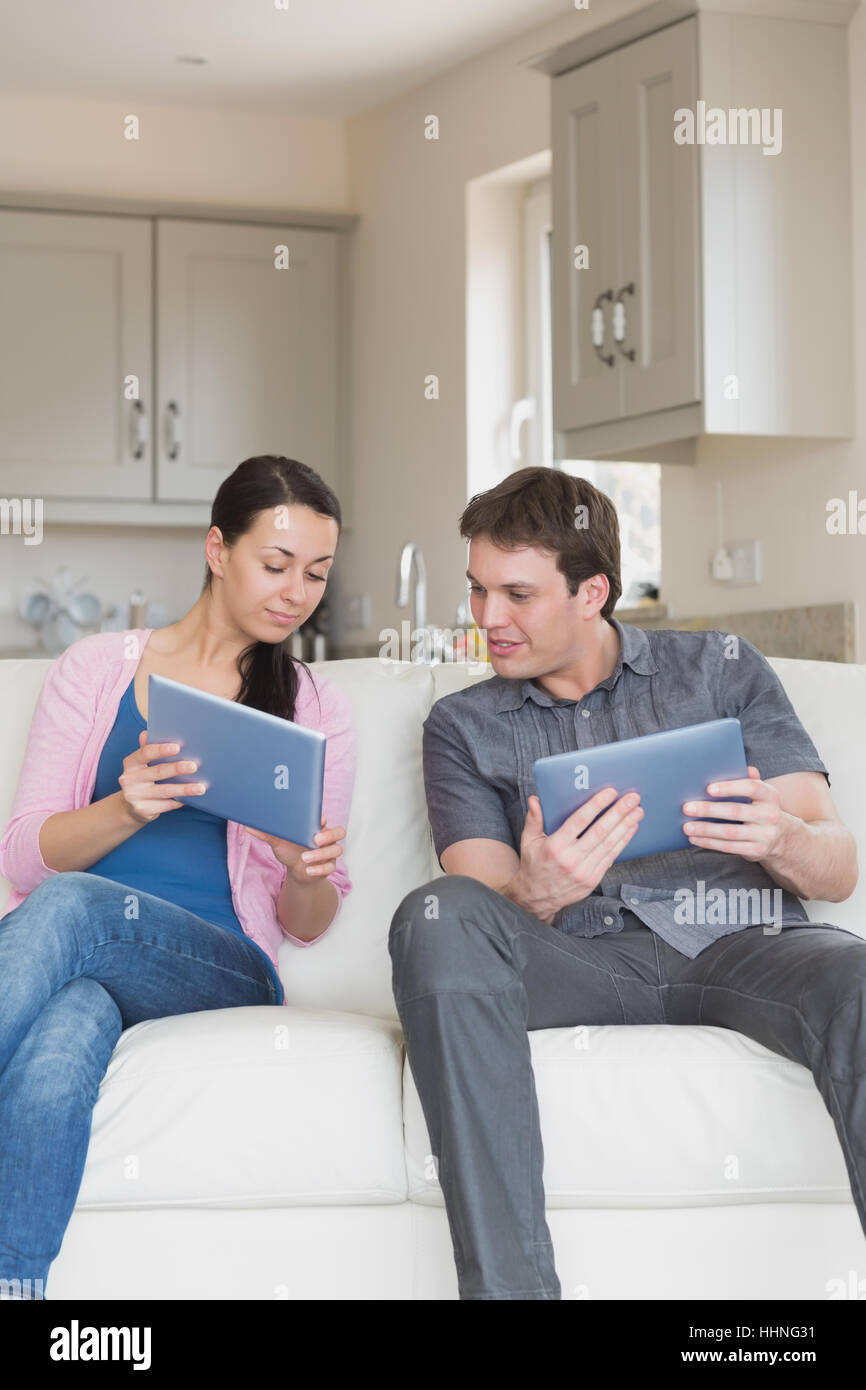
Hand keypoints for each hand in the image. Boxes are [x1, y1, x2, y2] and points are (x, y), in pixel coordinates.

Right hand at [119, 730, 206, 825]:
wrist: (131, 807)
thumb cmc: (143, 780)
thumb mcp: (142, 765)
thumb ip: (147, 750)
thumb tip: (146, 733)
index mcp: (130, 763)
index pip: (145, 753)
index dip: (161, 749)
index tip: (178, 747)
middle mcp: (129, 779)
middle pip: (158, 771)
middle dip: (177, 768)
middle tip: (194, 766)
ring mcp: (134, 796)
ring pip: (164, 791)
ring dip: (185, 789)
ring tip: (201, 788)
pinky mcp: (142, 810)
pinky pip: (166, 805)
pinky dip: (179, 801)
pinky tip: (191, 799)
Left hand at [241, 814, 345, 886]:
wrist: (296, 871)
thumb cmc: (289, 850)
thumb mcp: (277, 842)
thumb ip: (266, 834)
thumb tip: (247, 825)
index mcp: (315, 828)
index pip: (325, 820)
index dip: (323, 820)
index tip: (318, 821)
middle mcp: (326, 839)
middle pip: (339, 832)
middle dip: (330, 835)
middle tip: (316, 840)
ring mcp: (329, 853)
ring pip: (336, 850)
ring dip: (321, 855)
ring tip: (305, 858)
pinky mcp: (329, 867)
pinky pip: (330, 867)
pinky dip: (320, 869)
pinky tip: (309, 870)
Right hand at [508, 787, 643, 921]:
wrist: (537, 898)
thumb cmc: (534, 865)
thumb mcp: (528, 841)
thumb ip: (533, 819)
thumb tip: (535, 799)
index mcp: (555, 846)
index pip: (579, 821)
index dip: (596, 805)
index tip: (610, 792)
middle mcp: (570, 859)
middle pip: (600, 831)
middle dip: (618, 813)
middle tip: (632, 798)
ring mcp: (583, 871)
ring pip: (609, 844)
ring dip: (625, 826)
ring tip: (637, 811)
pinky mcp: (592, 879)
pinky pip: (611, 857)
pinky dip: (623, 842)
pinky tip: (631, 829)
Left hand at [682, 766, 787, 861]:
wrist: (780, 836)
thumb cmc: (759, 808)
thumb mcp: (758, 794)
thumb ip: (746, 780)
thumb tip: (738, 766)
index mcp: (769, 795)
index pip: (751, 787)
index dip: (729, 787)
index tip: (708, 788)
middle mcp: (770, 814)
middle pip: (736, 811)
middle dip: (709, 809)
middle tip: (687, 808)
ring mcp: (765, 834)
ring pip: (730, 832)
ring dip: (705, 829)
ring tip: (687, 826)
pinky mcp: (758, 851)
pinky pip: (729, 847)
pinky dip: (710, 843)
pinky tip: (695, 838)